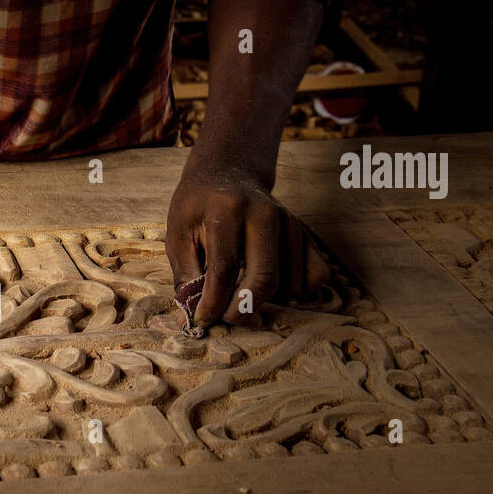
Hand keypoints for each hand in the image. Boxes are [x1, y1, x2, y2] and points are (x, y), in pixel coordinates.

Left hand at [165, 162, 329, 329]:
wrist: (227, 172)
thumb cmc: (197, 208)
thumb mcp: (178, 234)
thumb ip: (185, 276)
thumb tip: (190, 320)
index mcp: (226, 210)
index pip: (224, 269)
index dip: (214, 303)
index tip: (202, 321)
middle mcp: (264, 213)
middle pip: (263, 278)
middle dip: (242, 309)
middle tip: (226, 318)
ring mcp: (289, 222)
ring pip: (289, 281)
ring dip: (265, 302)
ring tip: (240, 298)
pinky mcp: (303, 232)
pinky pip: (315, 273)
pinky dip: (297, 292)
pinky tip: (274, 291)